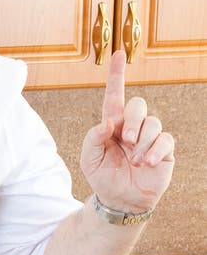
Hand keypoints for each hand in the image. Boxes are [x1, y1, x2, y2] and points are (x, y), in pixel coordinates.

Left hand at [80, 50, 174, 212]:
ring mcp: (150, 137)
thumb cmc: (103, 177)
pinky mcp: (164, 149)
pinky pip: (165, 140)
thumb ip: (93, 138)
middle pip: (138, 105)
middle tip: (126, 140)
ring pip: (153, 123)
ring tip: (135, 160)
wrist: (119, 200)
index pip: (115, 95)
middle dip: (132, 121)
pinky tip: (146, 163)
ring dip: (142, 142)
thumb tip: (108, 123)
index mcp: (113, 124)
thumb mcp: (89, 159)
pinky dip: (155, 150)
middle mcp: (133, 126)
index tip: (117, 54)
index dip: (116, 75)